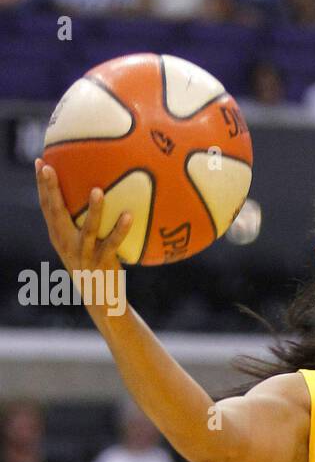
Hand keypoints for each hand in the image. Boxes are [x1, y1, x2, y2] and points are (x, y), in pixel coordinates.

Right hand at [35, 160, 132, 283]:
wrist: (100, 299)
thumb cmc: (92, 264)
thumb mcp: (81, 243)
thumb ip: (82, 220)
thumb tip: (95, 188)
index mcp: (59, 236)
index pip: (46, 207)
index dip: (42, 185)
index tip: (39, 162)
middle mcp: (66, 244)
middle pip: (56, 213)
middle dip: (50, 189)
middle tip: (49, 167)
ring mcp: (84, 254)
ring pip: (87, 229)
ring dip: (93, 210)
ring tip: (97, 190)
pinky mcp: (102, 263)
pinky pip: (112, 243)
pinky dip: (121, 229)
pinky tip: (129, 215)